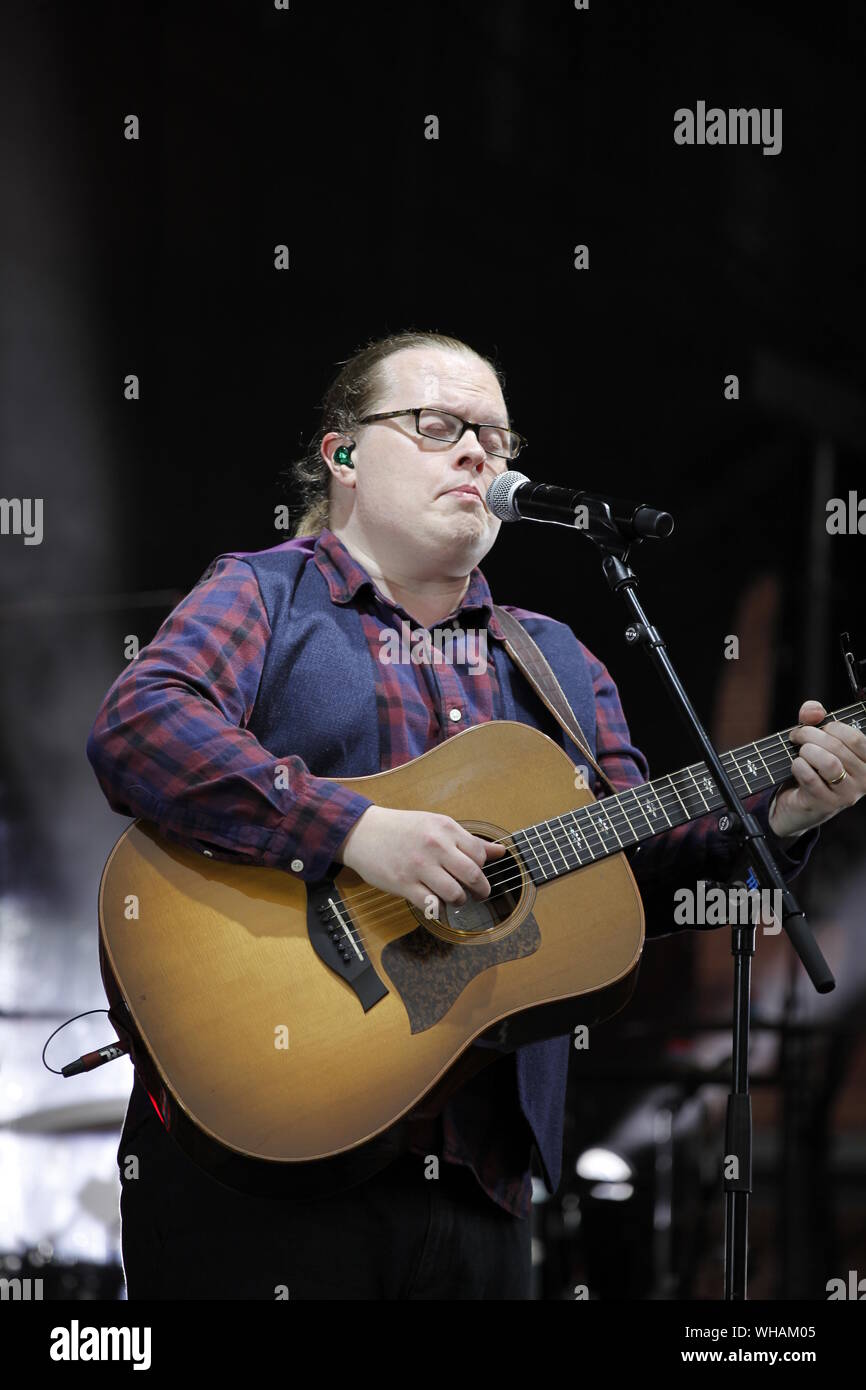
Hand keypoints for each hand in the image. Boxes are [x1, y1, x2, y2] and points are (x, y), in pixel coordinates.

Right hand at [333, 804, 506, 914]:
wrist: (364, 832)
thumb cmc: (403, 829)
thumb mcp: (437, 825)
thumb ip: (468, 840)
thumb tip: (501, 852)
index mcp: (445, 828)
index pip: (479, 854)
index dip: (482, 869)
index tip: (477, 874)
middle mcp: (435, 846)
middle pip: (473, 876)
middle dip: (480, 891)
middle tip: (477, 894)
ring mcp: (419, 866)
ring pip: (455, 894)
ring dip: (459, 901)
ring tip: (455, 898)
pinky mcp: (404, 884)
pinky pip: (431, 905)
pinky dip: (438, 909)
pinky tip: (435, 902)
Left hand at [768, 699, 865, 838]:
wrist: (797, 805)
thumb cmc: (811, 768)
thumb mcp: (814, 740)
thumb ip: (813, 719)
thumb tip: (814, 710)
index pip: (857, 739)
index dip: (831, 726)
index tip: (814, 726)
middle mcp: (863, 780)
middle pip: (838, 748)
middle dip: (811, 735)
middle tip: (797, 736)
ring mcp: (846, 795)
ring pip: (829, 763)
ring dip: (807, 751)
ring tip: (800, 753)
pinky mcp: (826, 805)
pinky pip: (811, 778)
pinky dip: (799, 766)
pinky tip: (796, 766)